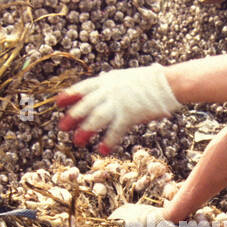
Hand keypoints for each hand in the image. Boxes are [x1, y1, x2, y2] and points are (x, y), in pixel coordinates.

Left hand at [57, 64, 179, 153]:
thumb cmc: (152, 81)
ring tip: (78, 141)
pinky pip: (115, 130)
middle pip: (86, 105)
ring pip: (96, 118)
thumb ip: (113, 83)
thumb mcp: (127, 77)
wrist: (169, 83)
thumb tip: (103, 80)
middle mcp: (110, 90)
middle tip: (62, 128)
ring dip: (86, 130)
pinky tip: (102, 150)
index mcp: (108, 80)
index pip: (83, 87)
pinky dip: (108, 141)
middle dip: (73, 116)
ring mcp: (119, 102)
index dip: (70, 95)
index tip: (58, 103)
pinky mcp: (130, 114)